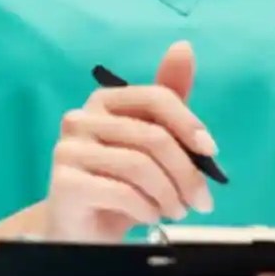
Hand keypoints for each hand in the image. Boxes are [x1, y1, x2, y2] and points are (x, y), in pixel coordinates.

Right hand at [40, 41, 217, 242]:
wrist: (79, 228)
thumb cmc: (118, 183)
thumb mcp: (150, 142)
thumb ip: (168, 101)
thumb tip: (183, 47)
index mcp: (104, 102)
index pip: (155, 97)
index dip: (189, 123)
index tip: (210, 152)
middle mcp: (80, 118)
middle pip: (153, 137)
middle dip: (187, 173)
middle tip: (201, 201)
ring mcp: (68, 150)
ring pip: (139, 166)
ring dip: (170, 195)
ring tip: (176, 211)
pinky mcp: (64, 182)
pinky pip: (122, 192)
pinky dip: (147, 209)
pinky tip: (150, 216)